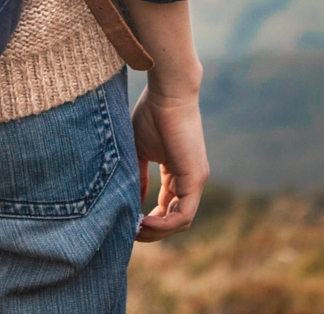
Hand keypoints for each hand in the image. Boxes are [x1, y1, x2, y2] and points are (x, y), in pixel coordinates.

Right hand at [131, 82, 208, 239]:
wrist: (167, 92)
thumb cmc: (151, 113)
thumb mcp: (139, 151)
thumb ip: (138, 177)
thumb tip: (133, 202)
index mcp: (177, 172)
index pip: (167, 208)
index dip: (148, 220)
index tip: (128, 222)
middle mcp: (190, 179)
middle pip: (174, 220)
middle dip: (152, 231)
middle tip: (130, 231)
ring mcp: (195, 180)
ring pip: (180, 222)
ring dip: (157, 231)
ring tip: (135, 228)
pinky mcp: (196, 178)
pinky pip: (183, 215)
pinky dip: (164, 225)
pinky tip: (144, 222)